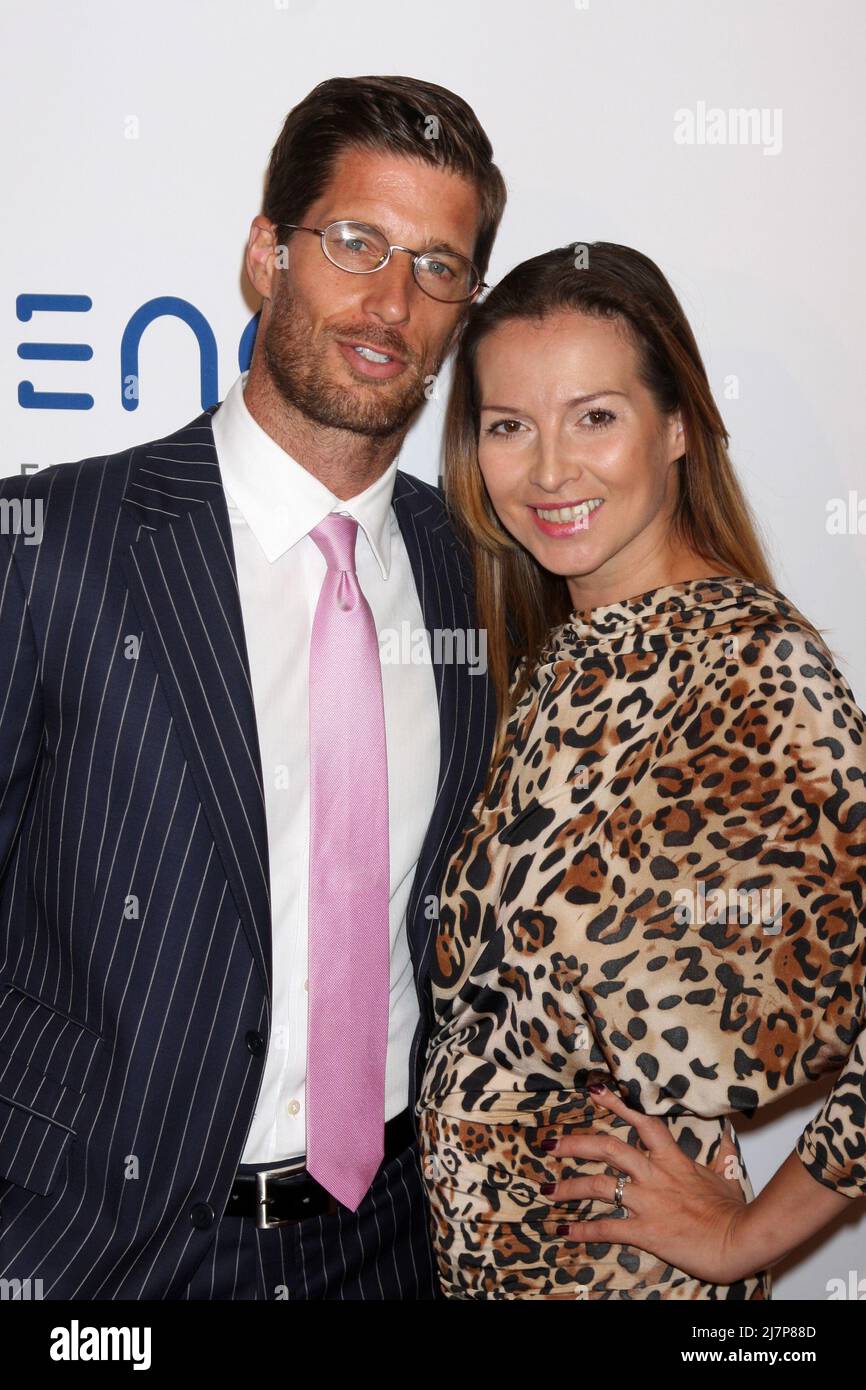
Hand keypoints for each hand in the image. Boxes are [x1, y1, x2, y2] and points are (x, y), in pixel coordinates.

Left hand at [546, 1083, 766, 1283]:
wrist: (739, 1239)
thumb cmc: (733, 1210)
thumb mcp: (726, 1175)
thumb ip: (721, 1155)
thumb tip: (728, 1138)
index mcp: (672, 1159)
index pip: (642, 1122)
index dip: (618, 1105)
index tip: (595, 1092)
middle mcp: (654, 1175)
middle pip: (608, 1148)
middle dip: (575, 1144)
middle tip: (550, 1144)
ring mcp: (648, 1202)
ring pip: (600, 1186)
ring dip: (570, 1186)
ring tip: (548, 1189)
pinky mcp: (646, 1231)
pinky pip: (608, 1227)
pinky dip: (584, 1229)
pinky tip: (566, 1229)